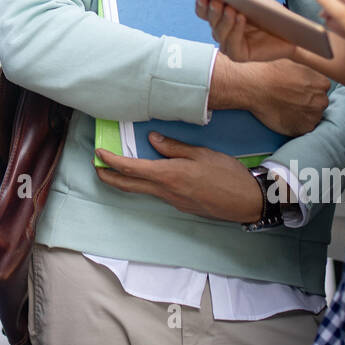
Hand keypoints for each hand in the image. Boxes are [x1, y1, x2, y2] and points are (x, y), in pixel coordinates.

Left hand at [94, 134, 264, 222]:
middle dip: (109, 177)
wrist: (246, 201)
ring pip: (143, 190)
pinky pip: (158, 193)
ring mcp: (173, 201)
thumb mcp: (201, 154)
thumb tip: (152, 139)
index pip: (131, 169)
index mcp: (169, 175)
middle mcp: (166, 191)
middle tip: (97, 168)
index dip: (111, 162)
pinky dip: (145, 184)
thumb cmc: (227, 175)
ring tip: (118, 170)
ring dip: (127, 181)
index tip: (99, 154)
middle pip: (129, 186)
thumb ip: (174, 147)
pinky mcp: (182, 205)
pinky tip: (149, 177)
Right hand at [197, 0, 296, 62]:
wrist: (293, 35)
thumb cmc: (273, 17)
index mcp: (222, 18)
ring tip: (230, 9)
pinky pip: (232, 44)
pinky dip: (235, 31)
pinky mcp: (238, 55)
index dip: (201, 4)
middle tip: (216, 1)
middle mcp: (222, 32)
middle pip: (211, 22)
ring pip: (219, 33)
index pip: (205, 12)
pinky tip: (240, 18)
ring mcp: (229, 45)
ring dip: (224, 20)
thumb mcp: (257, 2)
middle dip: (212, 11)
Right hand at [242, 59, 329, 135]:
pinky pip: (304, 128)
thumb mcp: (295, 65)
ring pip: (313, 116)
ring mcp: (313, 116)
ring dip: (304, 114)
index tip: (299, 90)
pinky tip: (285, 116)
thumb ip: (309, 76)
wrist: (254, 87)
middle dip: (309, 102)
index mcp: (322, 84)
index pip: (323, 88)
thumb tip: (311, 80)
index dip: (310, 89)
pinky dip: (297, 124)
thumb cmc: (270, 74)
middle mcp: (321, 100)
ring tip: (286, 109)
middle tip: (292, 100)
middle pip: (320, 103)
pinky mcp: (302, 129)